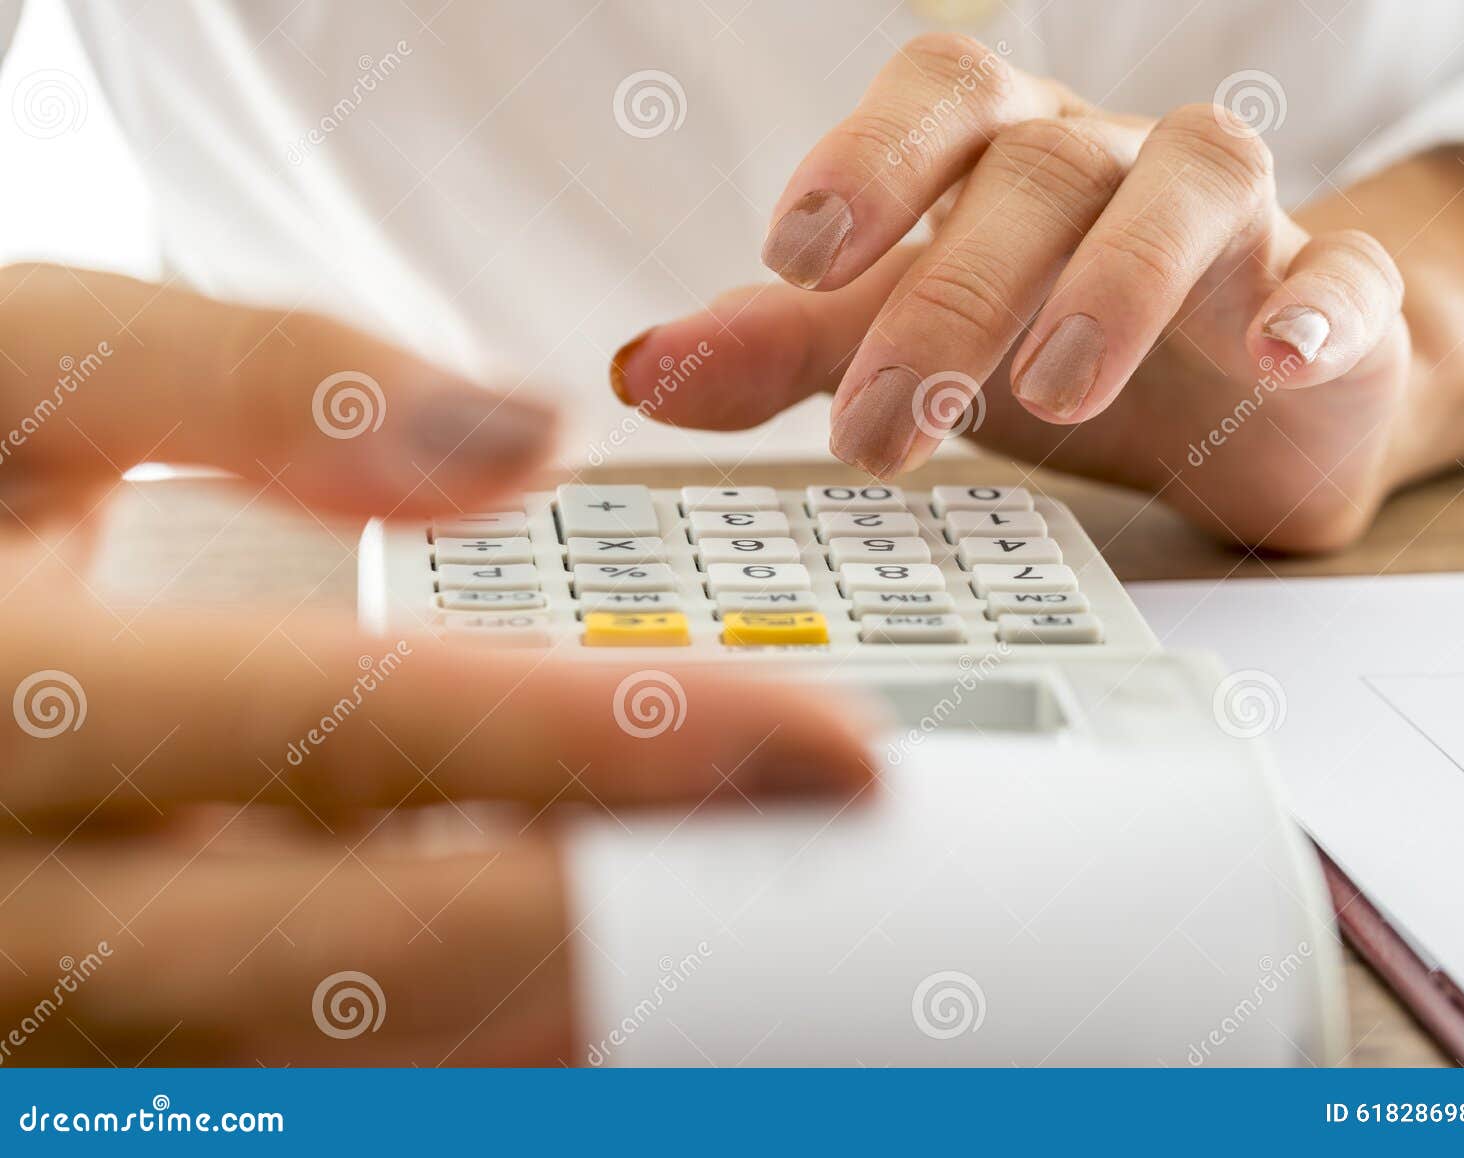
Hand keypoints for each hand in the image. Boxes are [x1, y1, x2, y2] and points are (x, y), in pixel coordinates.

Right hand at [0, 265, 874, 1063]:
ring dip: (547, 1009)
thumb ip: (249, 380)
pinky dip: (445, 1032)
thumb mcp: (11, 370)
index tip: (810, 747)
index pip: (352, 727)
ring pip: (324, 1049)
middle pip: (356, 950)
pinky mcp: (80, 1037)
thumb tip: (514, 433)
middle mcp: (6, 901)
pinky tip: (571, 976)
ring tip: (739, 929)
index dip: (598, 744)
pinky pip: (283, 1064)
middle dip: (615, 920)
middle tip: (814, 870)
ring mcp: (38, 1005)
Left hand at [611, 33, 1415, 550]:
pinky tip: (1277, 353)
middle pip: (1036, 171)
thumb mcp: (905, 345)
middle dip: (951, 297)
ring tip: (1050, 394)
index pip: (939, 95)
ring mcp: (1230, 223)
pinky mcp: (1328, 299)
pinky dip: (1320, 306)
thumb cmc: (1047, 344)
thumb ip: (788, 349)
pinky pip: (1345, 276)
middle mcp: (1111, 161)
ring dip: (1115, 283)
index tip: (793, 253)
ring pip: (1190, 186)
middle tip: (883, 432)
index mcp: (1004, 153)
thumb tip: (640, 371)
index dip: (868, 157)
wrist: (1234, 401)